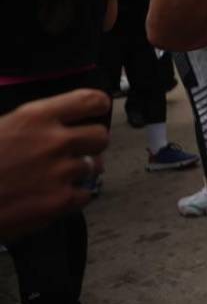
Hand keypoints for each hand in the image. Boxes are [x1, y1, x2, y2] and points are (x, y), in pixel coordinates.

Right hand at [0, 89, 110, 239]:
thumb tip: (64, 125)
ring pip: (95, 167)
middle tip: (76, 151)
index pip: (91, 101)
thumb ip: (37, 122)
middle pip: (101, 136)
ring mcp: (59, 172)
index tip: (96, 113)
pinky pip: (86, 194)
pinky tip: (53, 195)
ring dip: (80, 171)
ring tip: (56, 176)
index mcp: (37, 117)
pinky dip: (74, 196)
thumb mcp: (3, 126)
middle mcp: (54, 141)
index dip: (98, 107)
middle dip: (91, 144)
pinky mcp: (58, 202)